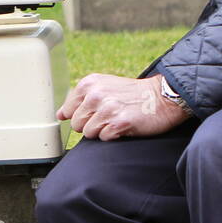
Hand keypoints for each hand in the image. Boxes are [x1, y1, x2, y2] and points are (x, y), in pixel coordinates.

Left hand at [57, 73, 191, 139]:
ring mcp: (107, 109)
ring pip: (89, 133)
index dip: (82, 116)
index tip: (95, 113)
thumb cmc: (132, 94)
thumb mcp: (104, 87)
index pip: (68, 111)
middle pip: (77, 124)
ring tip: (117, 120)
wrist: (161, 97)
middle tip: (109, 117)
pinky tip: (124, 125)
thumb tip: (60, 115)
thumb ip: (80, 99)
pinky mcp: (118, 123)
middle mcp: (95, 94)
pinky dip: (114, 136)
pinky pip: (104, 138)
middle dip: (91, 125)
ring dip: (103, 131)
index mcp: (89, 84)